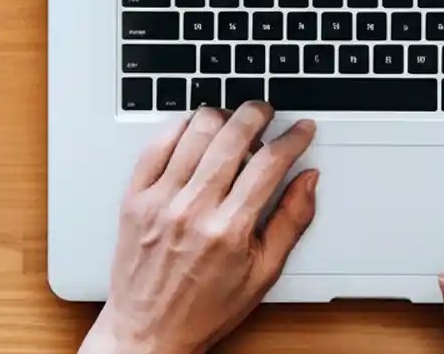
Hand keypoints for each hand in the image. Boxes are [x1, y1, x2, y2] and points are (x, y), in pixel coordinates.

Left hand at [81, 103, 317, 353]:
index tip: (302, 129)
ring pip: (196, 131)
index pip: (270, 162)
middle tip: (267, 112)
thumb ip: (292, 220)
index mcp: (229, 230)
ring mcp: (159, 201)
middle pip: (232, 135)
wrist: (148, 331)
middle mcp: (193, 210)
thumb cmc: (206, 307)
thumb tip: (308, 179)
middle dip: (258, 113)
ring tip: (232, 123)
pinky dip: (180, 127)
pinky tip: (195, 131)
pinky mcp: (134, 198)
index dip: (293, 137)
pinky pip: (157, 144)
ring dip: (221, 116)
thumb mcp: (264, 273)